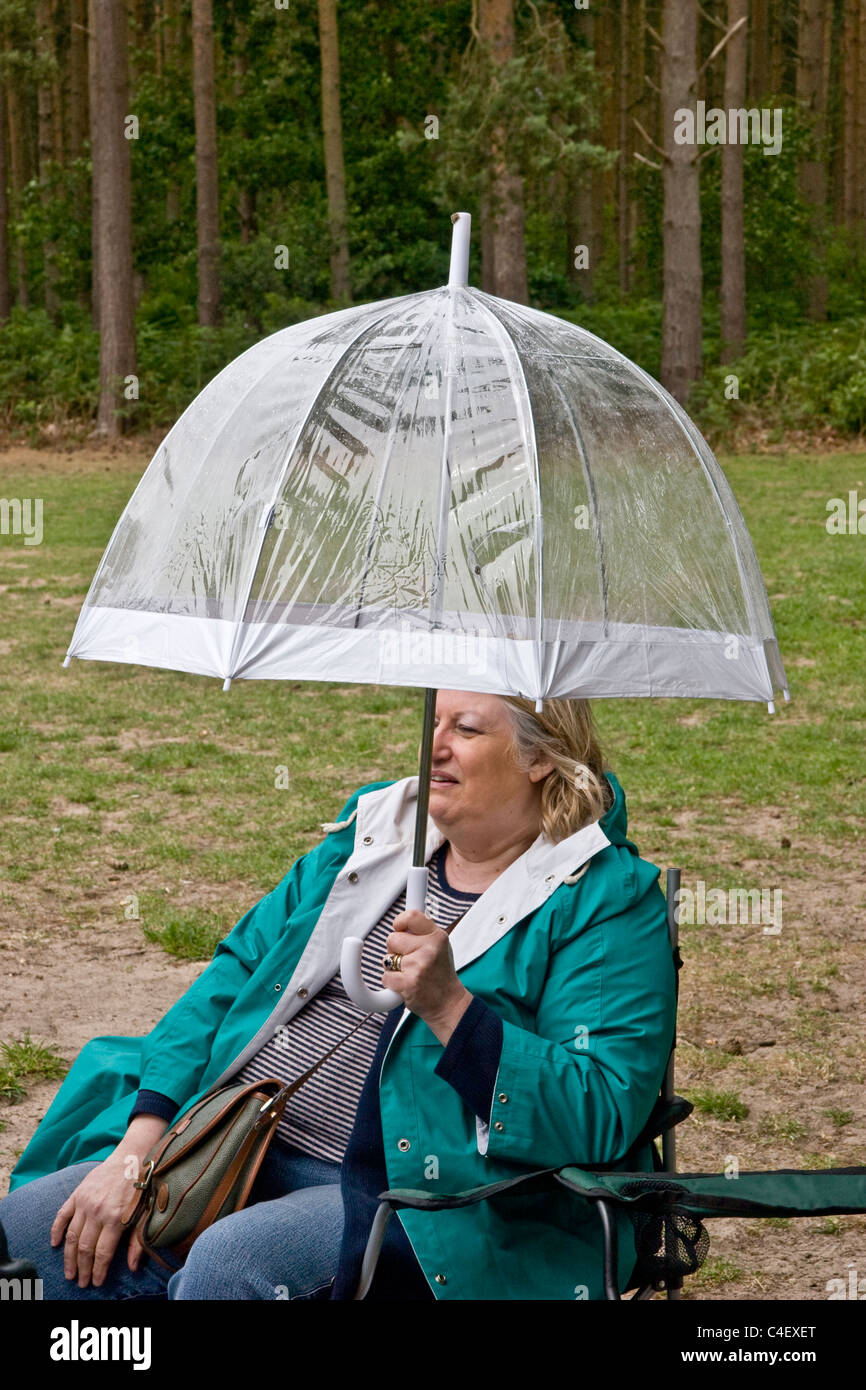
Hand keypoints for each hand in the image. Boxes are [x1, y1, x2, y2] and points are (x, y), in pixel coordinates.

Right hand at [50, 1115, 164, 1287]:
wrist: (132, 1157)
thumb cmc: (141, 1187)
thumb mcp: (145, 1214)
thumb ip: (137, 1241)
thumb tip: (132, 1268)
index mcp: (117, 1218)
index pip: (103, 1252)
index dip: (98, 1271)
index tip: (96, 1283)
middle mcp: (98, 1211)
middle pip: (85, 1248)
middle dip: (82, 1269)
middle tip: (80, 1282)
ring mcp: (85, 1202)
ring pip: (72, 1236)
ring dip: (69, 1257)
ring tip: (69, 1272)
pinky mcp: (77, 1193)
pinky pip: (62, 1215)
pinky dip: (56, 1230)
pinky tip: (55, 1244)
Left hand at [383, 909, 471, 1043]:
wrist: (449, 1004)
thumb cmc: (440, 975)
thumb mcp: (439, 947)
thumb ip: (422, 934)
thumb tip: (400, 923)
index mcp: (437, 937)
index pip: (411, 916)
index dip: (399, 921)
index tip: (398, 928)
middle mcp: (430, 949)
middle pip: (392, 938)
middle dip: (394, 950)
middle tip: (408, 961)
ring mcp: (419, 966)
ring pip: (387, 959)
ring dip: (392, 968)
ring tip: (410, 974)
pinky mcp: (409, 983)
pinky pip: (385, 977)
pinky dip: (391, 983)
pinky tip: (405, 986)